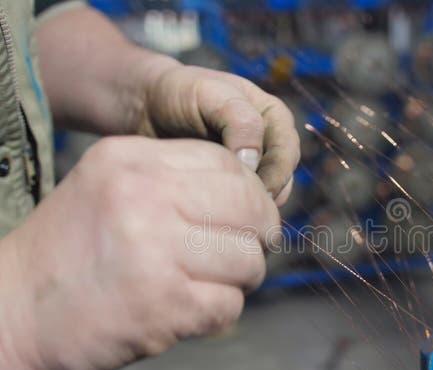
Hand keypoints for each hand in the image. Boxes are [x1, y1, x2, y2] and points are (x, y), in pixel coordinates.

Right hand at [0, 136, 279, 369]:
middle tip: (245, 253)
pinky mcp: (164, 305)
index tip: (245, 218)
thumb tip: (256, 198)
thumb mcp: (110, 187)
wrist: (8, 310)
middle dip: (259, 234)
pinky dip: (218, 313)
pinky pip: (229, 305)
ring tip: (209, 284)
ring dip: (240, 279)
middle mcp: (144, 196)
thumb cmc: (69, 251)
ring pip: (248, 259)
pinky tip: (188, 312)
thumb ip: (176, 182)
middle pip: (251, 207)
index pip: (229, 164)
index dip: (251, 195)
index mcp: (131, 159)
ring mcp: (155, 251)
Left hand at [136, 63, 299, 204]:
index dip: (274, 173)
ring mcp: (251, 165)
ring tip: (223, 214)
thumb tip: (253, 162)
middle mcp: (269, 142)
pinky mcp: (232, 184)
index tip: (251, 190)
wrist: (145, 107)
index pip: (287, 151)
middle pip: (282, 178)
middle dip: (264, 195)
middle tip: (238, 212)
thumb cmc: (179, 92)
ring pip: (267, 196)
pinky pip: (244, 205)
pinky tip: (214, 214)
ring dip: (250, 207)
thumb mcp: (212, 94)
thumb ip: (239, 120)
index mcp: (273, 116)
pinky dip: (233, 212)